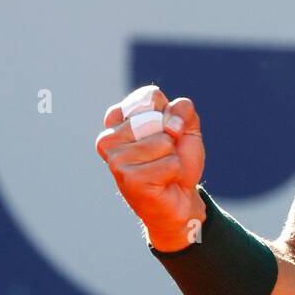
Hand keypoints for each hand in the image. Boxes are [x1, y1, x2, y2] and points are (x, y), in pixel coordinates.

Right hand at [95, 85, 205, 250]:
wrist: (180, 198)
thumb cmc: (177, 159)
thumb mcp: (186, 126)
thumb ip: (182, 109)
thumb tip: (170, 127)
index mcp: (117, 119)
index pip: (149, 96)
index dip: (169, 113)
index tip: (164, 131)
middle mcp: (108, 138)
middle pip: (156, 118)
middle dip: (172, 136)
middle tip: (163, 154)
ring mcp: (115, 159)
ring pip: (163, 142)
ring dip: (172, 157)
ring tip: (162, 169)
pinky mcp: (128, 179)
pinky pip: (169, 163)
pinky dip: (175, 172)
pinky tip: (163, 182)